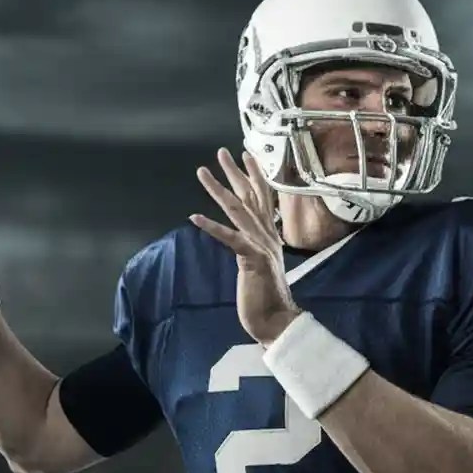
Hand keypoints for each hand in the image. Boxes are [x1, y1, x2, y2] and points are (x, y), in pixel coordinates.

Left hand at [190, 147, 302, 345]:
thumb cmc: (266, 297)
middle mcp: (268, 236)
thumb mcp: (260, 267)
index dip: (255, 176)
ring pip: (237, 210)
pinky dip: (212, 227)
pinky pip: (229, 238)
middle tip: (222, 151)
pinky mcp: (252, 259)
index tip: (246, 156)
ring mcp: (261, 245)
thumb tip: (247, 242)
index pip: (263, 199)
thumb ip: (256, 249)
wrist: (277, 320)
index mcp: (270, 237)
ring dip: (218, 189)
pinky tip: (195, 216)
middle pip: (250, 196)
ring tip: (202, 172)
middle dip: (236, 172)